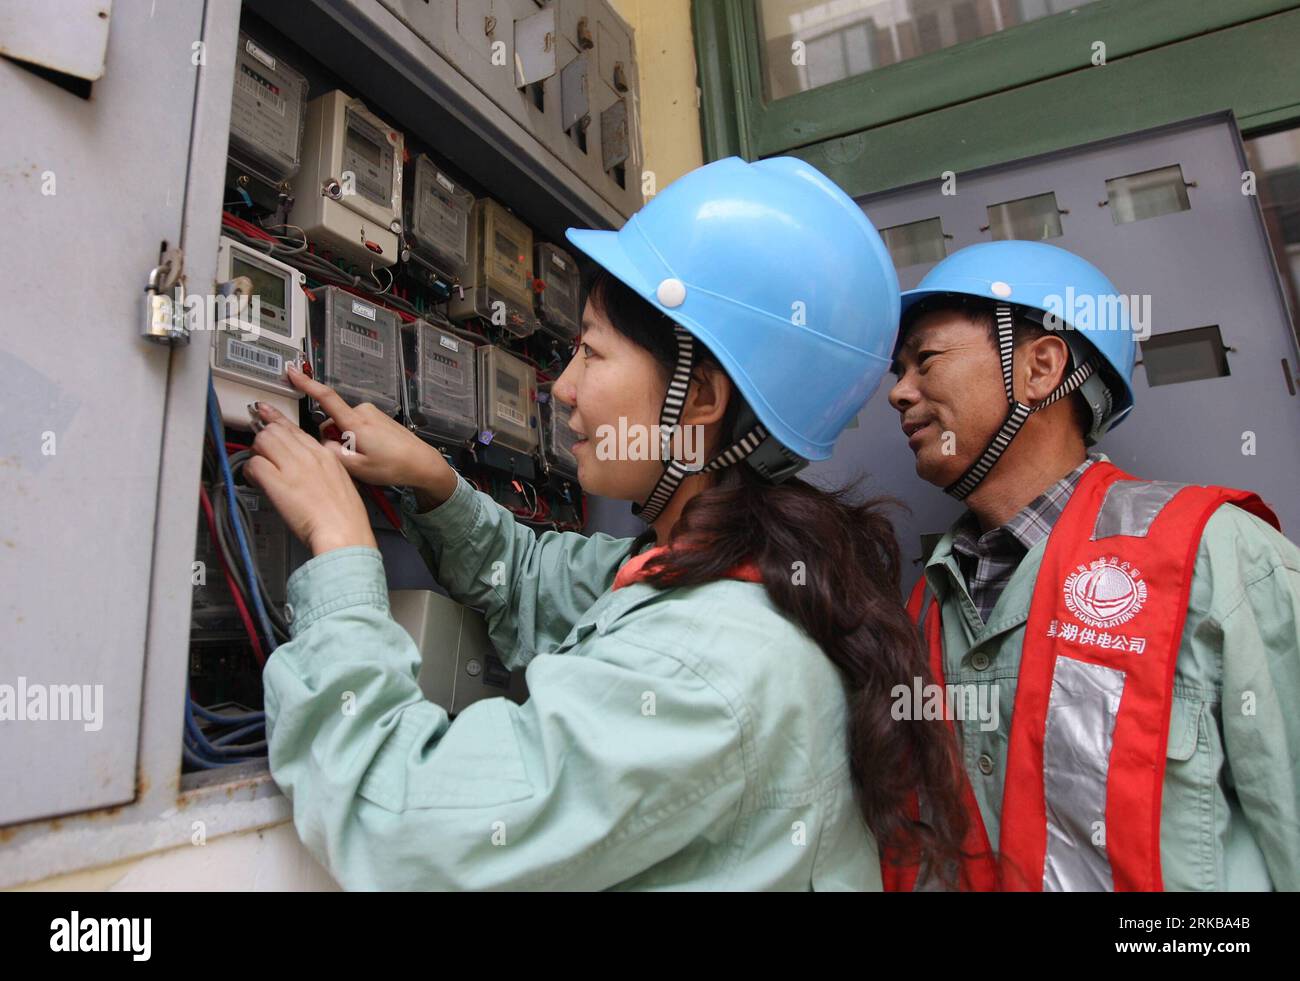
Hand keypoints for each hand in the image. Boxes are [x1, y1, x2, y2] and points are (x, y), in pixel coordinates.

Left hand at [245, 401, 377, 556]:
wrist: (345, 533)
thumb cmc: (345, 517)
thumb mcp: (340, 483)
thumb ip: (322, 469)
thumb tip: (304, 470)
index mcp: (325, 455)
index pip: (294, 428)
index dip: (275, 418)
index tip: (265, 411)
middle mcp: (309, 455)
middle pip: (275, 431)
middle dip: (264, 441)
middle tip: (263, 456)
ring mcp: (293, 467)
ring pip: (262, 441)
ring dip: (257, 454)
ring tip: (261, 471)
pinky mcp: (278, 483)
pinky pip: (254, 464)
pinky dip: (250, 472)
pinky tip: (256, 481)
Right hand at [287, 363, 455, 502]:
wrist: (422, 463)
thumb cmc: (394, 466)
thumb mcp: (358, 467)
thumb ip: (332, 454)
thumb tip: (321, 444)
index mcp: (355, 422)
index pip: (325, 397)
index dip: (306, 383)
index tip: (292, 371)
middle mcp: (363, 412)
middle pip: (333, 420)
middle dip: (333, 437)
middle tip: (352, 457)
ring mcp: (372, 413)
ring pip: (345, 425)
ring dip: (347, 439)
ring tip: (366, 457)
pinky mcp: (379, 417)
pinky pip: (357, 425)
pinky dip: (358, 438)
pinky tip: (372, 452)